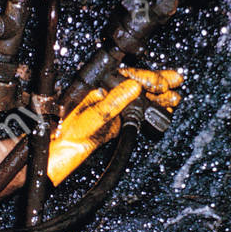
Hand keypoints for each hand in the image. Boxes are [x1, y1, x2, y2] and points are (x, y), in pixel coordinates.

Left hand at [46, 67, 182, 185]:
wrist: (54, 156)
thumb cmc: (61, 134)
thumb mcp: (89, 117)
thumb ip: (112, 103)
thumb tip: (134, 87)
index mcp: (96, 86)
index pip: (127, 76)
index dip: (147, 78)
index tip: (162, 84)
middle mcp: (104, 95)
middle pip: (135, 84)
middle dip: (158, 83)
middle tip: (176, 82)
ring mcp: (110, 110)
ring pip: (138, 99)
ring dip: (157, 98)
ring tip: (174, 97)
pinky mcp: (112, 125)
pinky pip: (135, 114)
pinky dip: (150, 112)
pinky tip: (161, 111)